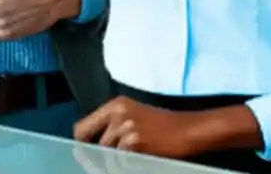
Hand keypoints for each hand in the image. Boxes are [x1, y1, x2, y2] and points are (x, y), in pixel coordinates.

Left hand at [74, 97, 226, 159]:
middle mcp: (117, 113)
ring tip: (132, 159)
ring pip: (107, 156)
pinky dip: (127, 165)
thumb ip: (110, 125)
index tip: (84, 154)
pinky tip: (140, 160)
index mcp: (114, 105)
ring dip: (116, 162)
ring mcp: (126, 128)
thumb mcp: (132, 115)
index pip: (82, 128)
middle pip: (93, 144)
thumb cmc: (162, 125)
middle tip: (106, 163)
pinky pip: (121, 162)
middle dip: (97, 157)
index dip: (82, 144)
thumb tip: (87, 143)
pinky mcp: (136, 142)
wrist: (188, 130)